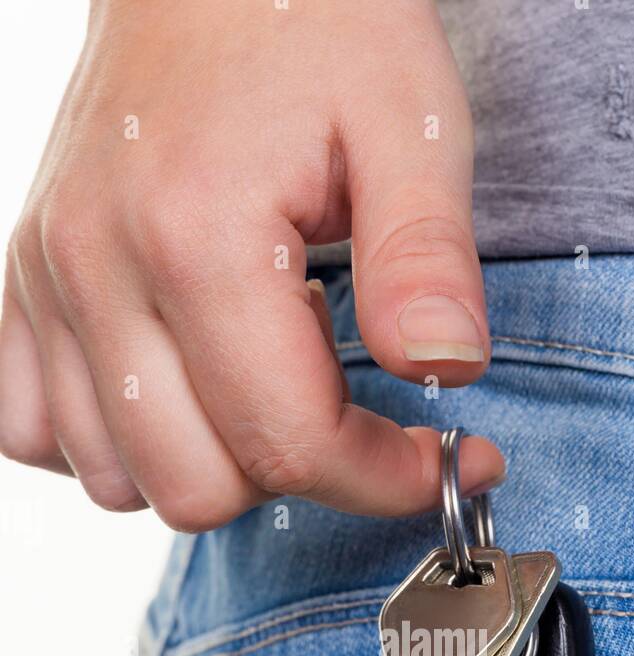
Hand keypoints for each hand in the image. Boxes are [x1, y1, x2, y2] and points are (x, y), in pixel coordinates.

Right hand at [0, 0, 503, 528]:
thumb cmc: (314, 22)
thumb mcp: (408, 120)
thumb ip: (425, 256)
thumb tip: (448, 370)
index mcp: (196, 234)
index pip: (288, 443)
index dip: (381, 477)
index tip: (442, 459)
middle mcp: (99, 269)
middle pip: (197, 488)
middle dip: (298, 477)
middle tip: (351, 410)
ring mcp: (48, 280)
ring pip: (115, 480)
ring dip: (210, 465)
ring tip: (265, 376)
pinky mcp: (24, 285)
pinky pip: (36, 430)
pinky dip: (115, 444)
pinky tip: (181, 391)